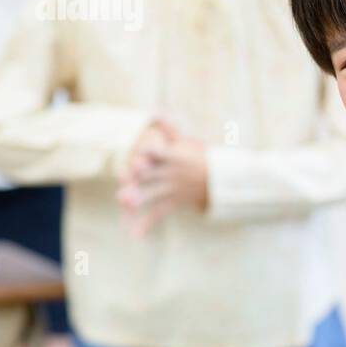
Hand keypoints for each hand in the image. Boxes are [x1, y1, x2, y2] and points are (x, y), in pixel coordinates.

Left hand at [118, 118, 207, 236]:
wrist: (220, 181)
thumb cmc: (200, 158)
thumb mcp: (186, 143)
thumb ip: (169, 129)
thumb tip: (156, 111)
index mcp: (173, 156)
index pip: (159, 151)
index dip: (149, 151)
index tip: (139, 153)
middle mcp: (171, 172)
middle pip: (152, 174)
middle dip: (138, 177)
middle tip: (124, 180)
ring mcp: (173, 188)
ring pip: (154, 194)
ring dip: (139, 199)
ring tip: (126, 204)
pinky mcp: (174, 201)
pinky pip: (159, 213)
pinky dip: (147, 224)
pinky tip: (135, 235)